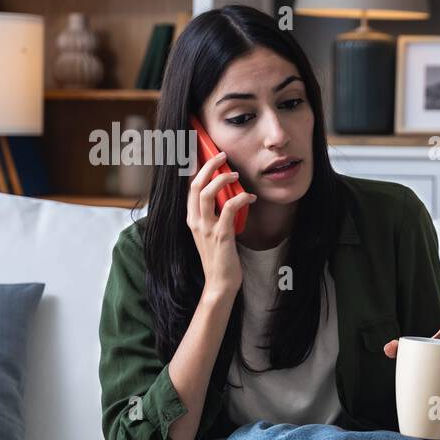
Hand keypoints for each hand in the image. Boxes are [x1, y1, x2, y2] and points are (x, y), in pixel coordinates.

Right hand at [186, 151, 254, 297]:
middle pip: (195, 185)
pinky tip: (249, 197)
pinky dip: (240, 198)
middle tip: (222, 156)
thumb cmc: (220, 258)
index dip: (196, 169)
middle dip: (208, 166)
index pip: (189, 188)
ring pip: (207, 193)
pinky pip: (228, 209)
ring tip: (235, 174)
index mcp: (191, 219)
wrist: (220, 283)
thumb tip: (227, 198)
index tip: (207, 156)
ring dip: (222, 179)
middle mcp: (195, 221)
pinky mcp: (221, 235)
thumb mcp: (212, 234)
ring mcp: (206, 228)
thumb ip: (214, 216)